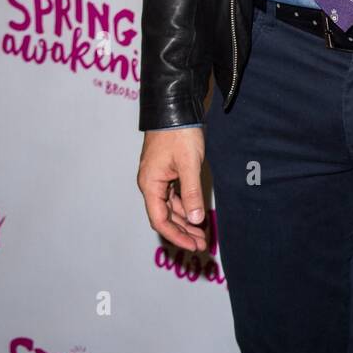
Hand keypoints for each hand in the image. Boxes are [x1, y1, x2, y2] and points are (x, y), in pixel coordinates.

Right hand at [137, 128, 207, 252]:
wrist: (174, 107)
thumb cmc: (179, 133)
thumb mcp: (189, 163)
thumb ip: (191, 192)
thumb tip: (196, 220)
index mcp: (150, 184)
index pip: (160, 220)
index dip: (176, 235)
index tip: (193, 245)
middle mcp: (151, 183)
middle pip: (165, 216)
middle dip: (183, 231)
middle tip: (202, 244)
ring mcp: (158, 177)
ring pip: (171, 206)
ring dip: (186, 220)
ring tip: (202, 233)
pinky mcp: (167, 171)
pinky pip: (174, 195)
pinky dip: (186, 205)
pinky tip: (197, 213)